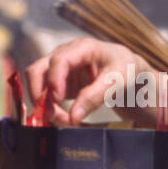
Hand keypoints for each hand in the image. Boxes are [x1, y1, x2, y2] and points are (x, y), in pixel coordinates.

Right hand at [25, 38, 158, 126]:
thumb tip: (72, 117)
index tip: (57, 100)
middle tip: (52, 116)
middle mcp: (66, 55)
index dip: (54, 80)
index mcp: (83, 48)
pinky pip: (46, 95)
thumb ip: (94, 97)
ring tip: (63, 120)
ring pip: (38, 85)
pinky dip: (50, 108)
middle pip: (38, 70)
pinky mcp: (61, 82)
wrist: (130, 73)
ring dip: (44, 104)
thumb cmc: (125, 71)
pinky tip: (65, 119)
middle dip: (40, 94)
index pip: (59, 60)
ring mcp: (61, 69)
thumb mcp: (116, 82)